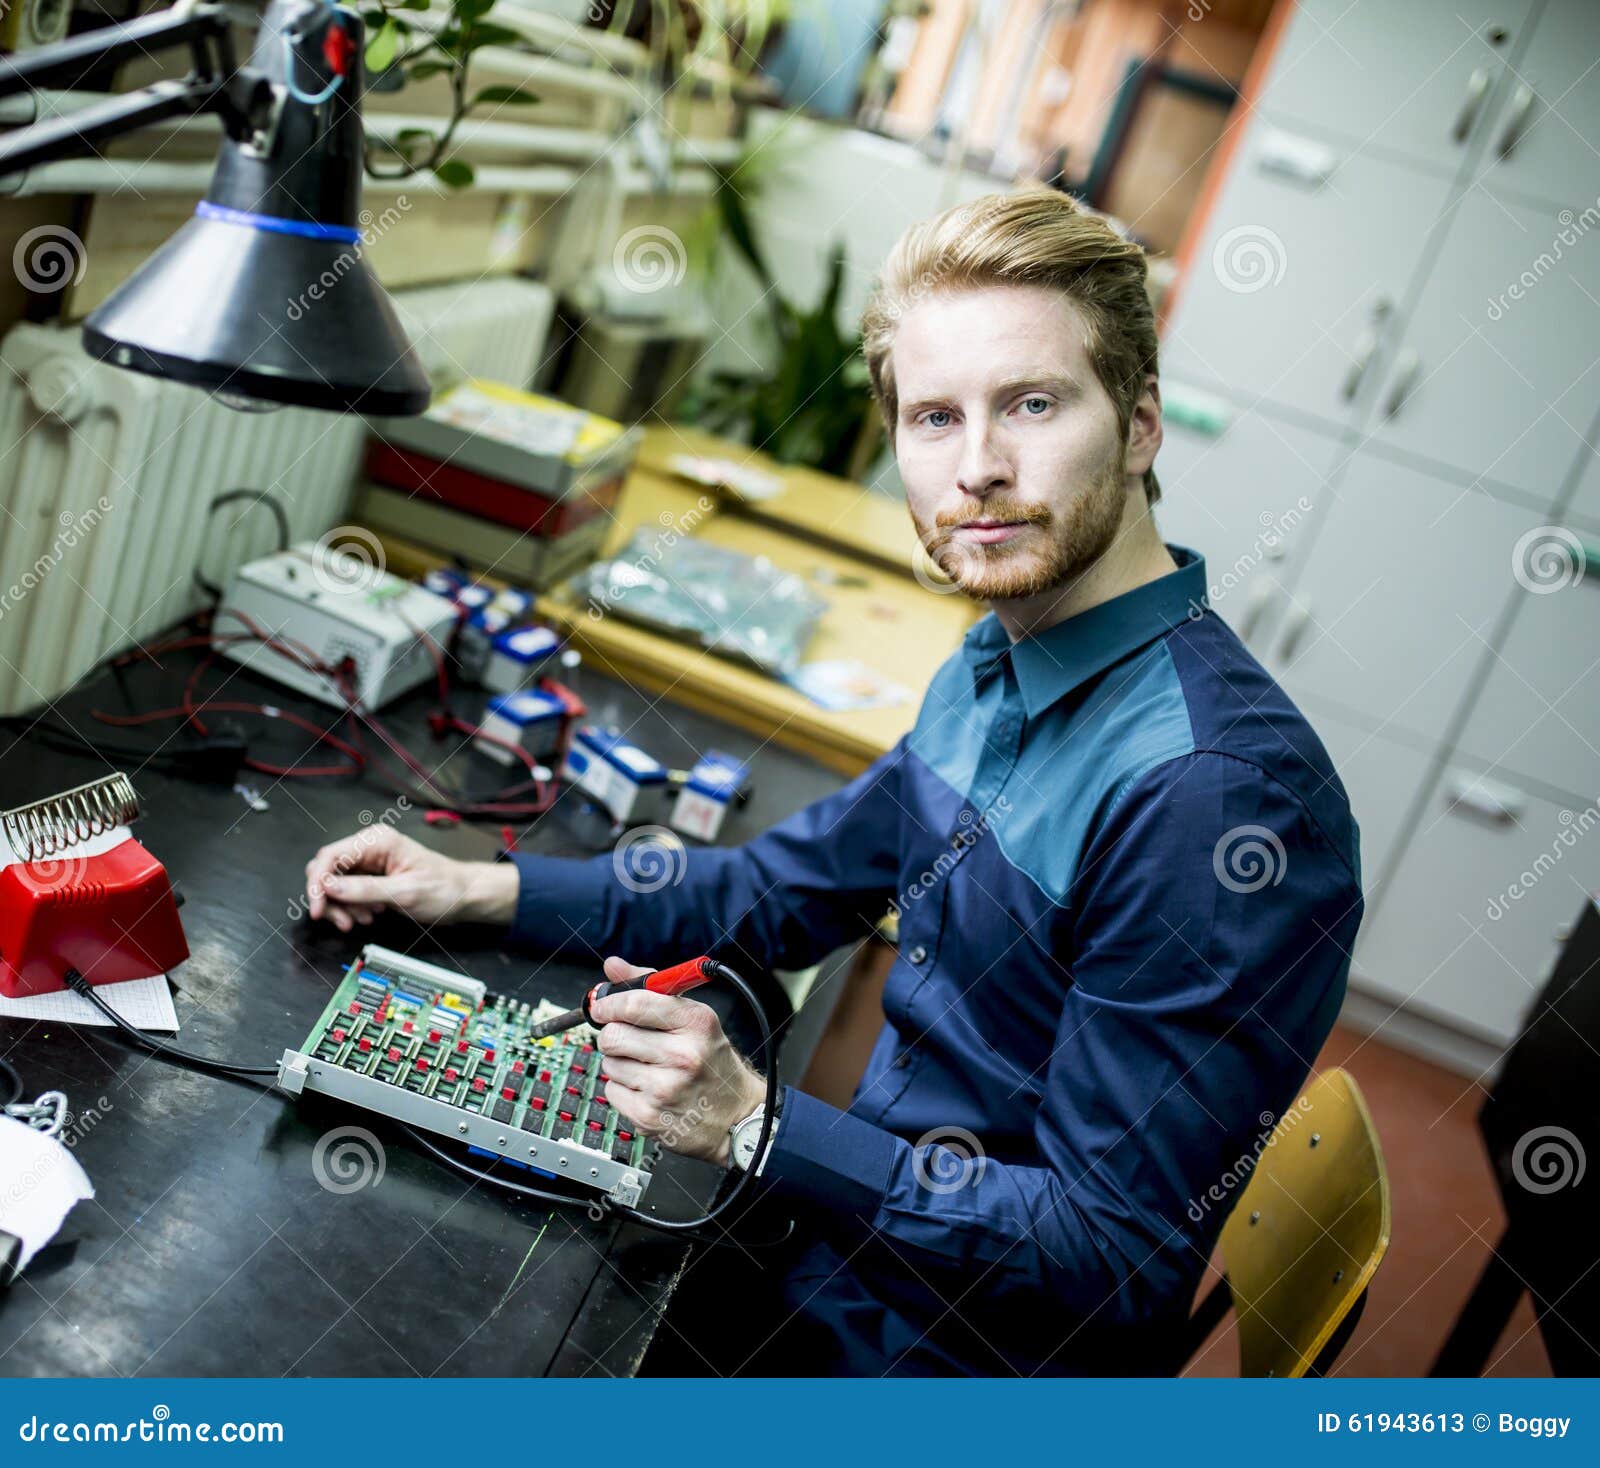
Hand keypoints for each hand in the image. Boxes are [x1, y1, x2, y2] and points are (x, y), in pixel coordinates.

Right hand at [302, 826, 518, 931]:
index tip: (318, 907)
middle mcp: (369, 848)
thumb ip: (365, 890)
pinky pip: (347, 892)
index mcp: (377, 841)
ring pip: (333, 884)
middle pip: (327, 870)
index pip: (330, 856)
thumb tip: (329, 887)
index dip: (317, 882)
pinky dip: (351, 907)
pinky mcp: (370, 877)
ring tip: (363, 919)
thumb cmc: (444, 888)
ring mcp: (369, 862)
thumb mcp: (405, 892)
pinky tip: (368, 915)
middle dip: (330, 898)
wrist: (463, 896)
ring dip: (342, 905)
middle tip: (343, 921)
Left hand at [591, 956, 766, 1166]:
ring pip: (608, 1063)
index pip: (635, 1004)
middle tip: (626, 1038)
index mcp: (696, 1023)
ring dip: (620, 1063)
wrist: (734, 1115)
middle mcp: (683, 1055)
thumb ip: (650, 988)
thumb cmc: (711, 1061)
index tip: (602, 1007)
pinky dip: (622, 1088)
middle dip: (613, 1034)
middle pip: (613, 1035)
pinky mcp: (649, 1116)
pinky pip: (610, 1090)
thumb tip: (612, 965)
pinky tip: (646, 1088)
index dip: (609, 1003)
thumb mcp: (693, 1017)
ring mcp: (665, 1088)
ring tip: (646, 1067)